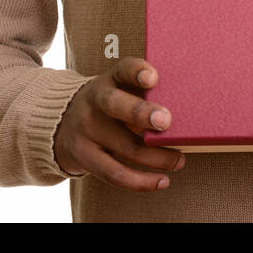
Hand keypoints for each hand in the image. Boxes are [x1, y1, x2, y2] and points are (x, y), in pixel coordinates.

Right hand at [52, 57, 186, 189]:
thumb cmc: (110, 105)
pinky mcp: (84, 157)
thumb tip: (191, 108)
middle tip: (167, 121)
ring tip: (179, 160)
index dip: (136, 72)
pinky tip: (162, 181)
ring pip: (124, 146)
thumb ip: (146, 94)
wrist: (61, 124)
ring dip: (157, 157)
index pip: (122, 70)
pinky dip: (141, 182)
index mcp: (110, 80)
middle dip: (142, 113)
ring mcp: (87, 130)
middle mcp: (94, 101)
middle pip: (115, 105)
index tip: (153, 77)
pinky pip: (115, 173)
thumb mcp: (120, 90)